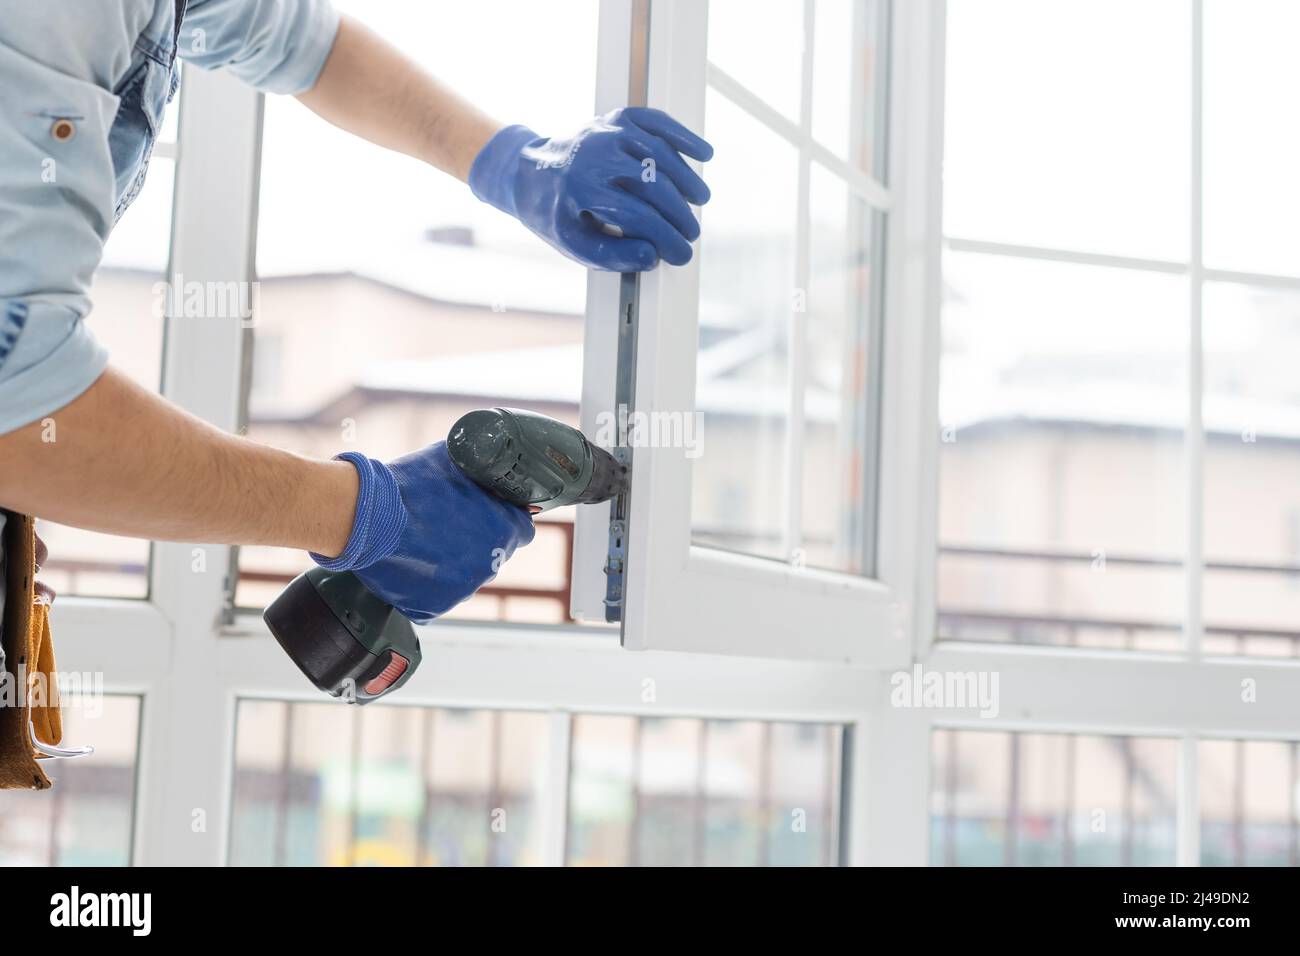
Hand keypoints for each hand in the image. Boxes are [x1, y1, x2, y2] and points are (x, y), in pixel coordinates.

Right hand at [311, 441, 534, 623]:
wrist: (366, 515)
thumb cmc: (409, 485)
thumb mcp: (455, 461)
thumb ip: (480, 470)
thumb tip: (487, 467)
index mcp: (504, 529)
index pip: (521, 531)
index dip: (504, 521)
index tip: (487, 518)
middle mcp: (489, 565)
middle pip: (492, 555)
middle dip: (475, 542)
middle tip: (445, 527)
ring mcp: (462, 589)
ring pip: (464, 577)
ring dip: (450, 564)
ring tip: (422, 543)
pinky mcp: (433, 607)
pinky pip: (436, 596)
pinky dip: (425, 584)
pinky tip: (409, 562)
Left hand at [468, 107, 713, 271]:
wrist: (529, 171)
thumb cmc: (554, 211)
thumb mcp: (574, 242)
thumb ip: (614, 254)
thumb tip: (653, 256)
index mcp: (581, 188)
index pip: (638, 216)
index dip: (666, 239)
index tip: (682, 254)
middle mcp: (596, 154)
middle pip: (654, 185)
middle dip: (679, 214)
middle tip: (692, 233)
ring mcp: (608, 131)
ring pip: (660, 154)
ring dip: (686, 179)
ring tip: (700, 201)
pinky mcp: (618, 118)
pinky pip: (657, 122)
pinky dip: (683, 136)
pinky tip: (704, 153)